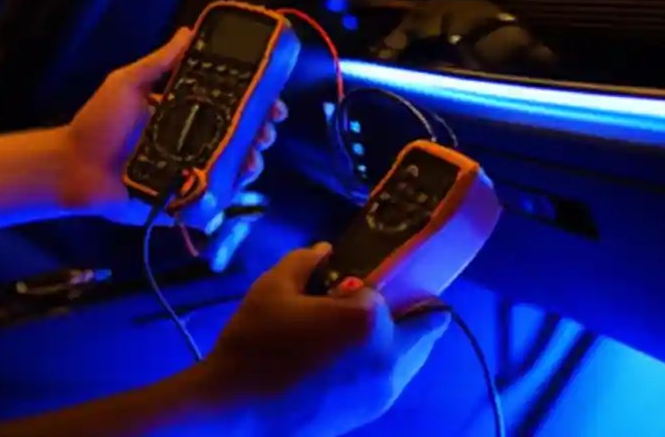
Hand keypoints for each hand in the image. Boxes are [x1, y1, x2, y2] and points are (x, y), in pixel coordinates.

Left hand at [60, 28, 287, 222]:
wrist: (73, 166)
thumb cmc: (97, 122)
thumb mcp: (128, 83)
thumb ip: (159, 61)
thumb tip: (188, 31)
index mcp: (185, 112)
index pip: (230, 105)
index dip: (255, 102)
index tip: (272, 99)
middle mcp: (193, 141)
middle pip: (240, 136)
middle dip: (261, 130)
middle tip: (267, 127)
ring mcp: (190, 170)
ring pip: (234, 166)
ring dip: (252, 159)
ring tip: (255, 153)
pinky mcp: (182, 198)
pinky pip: (214, 197)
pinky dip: (231, 190)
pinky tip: (239, 179)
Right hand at [205, 243, 449, 436]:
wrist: (236, 413)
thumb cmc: (254, 345)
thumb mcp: (272, 288)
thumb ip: (304, 261)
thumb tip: (325, 251)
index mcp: (370, 321)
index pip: (384, 289)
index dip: (360, 286)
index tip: (338, 289)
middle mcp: (390, 356)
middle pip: (428, 324)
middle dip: (406, 309)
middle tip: (363, 308)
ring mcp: (385, 390)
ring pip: (415, 354)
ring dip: (397, 338)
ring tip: (350, 337)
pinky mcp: (373, 412)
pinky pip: (395, 377)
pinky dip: (383, 363)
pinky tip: (342, 363)